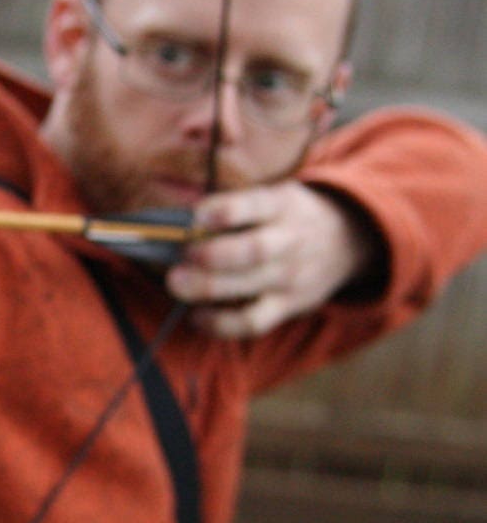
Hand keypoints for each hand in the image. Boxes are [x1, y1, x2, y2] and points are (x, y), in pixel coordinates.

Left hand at [166, 181, 379, 338]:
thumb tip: (176, 224)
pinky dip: (220, 324)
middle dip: (212, 256)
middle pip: (252, 251)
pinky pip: (252, 322)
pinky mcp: (287, 306)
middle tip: (180, 258)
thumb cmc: (285, 218)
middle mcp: (289, 241)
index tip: (195, 217)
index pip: (256, 204)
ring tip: (177, 284)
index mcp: (282, 205)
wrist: (347, 240)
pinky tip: (196, 317)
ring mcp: (289, 277)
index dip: (224, 211)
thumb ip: (233, 208)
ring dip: (208, 288)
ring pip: (250, 286)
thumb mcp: (273, 198)